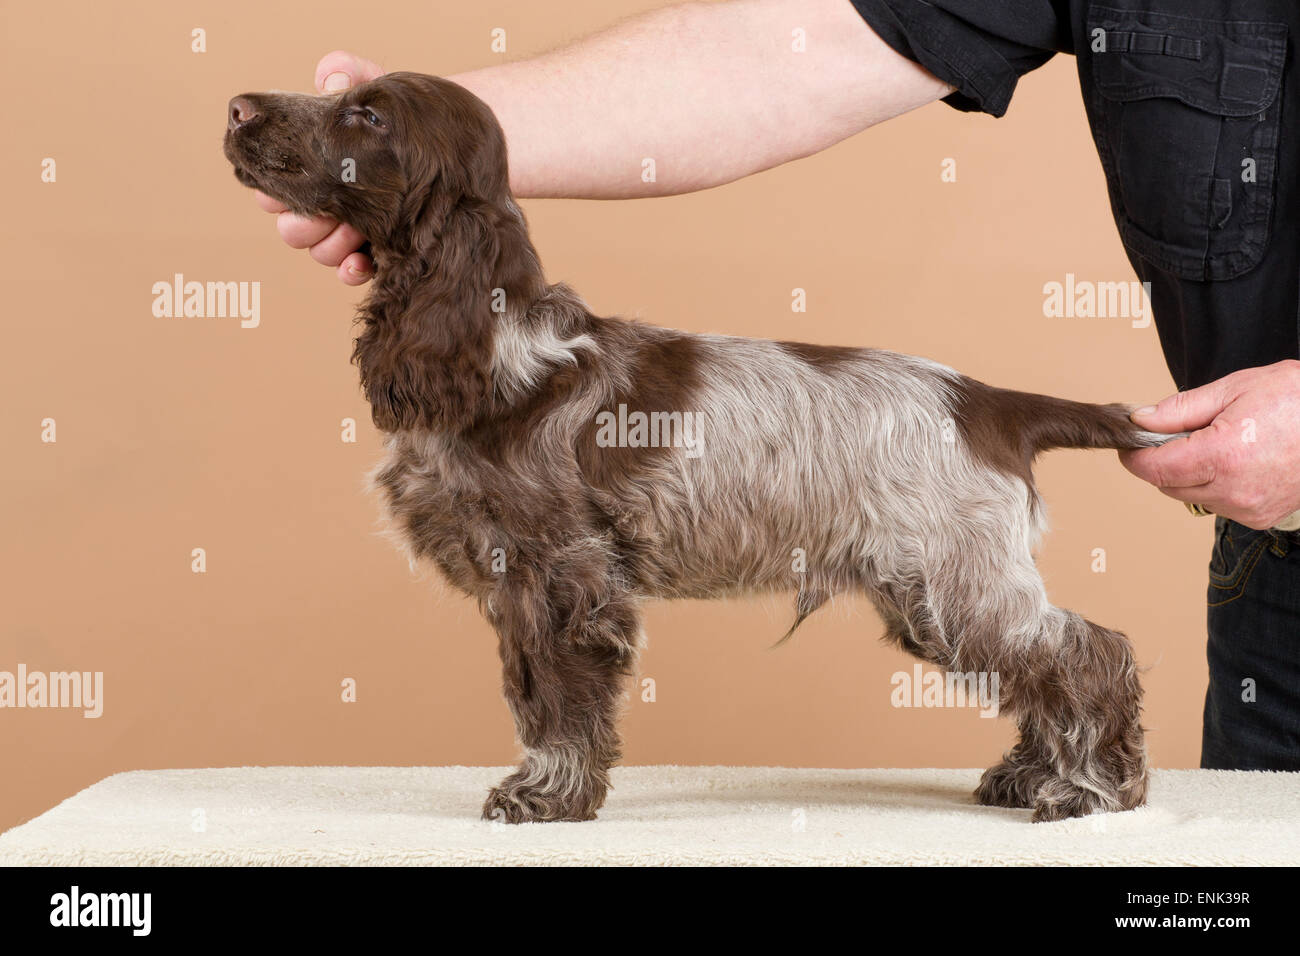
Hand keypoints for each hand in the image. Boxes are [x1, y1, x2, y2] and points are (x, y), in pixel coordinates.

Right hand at [252, 50, 385, 285]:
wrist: (456, 145)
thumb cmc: (405, 117)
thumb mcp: (379, 89)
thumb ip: (350, 73)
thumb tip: (329, 78)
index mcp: (311, 167)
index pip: (272, 185)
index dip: (271, 188)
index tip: (285, 181)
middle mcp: (327, 203)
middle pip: (291, 228)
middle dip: (305, 220)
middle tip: (328, 209)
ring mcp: (351, 231)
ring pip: (319, 251)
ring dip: (332, 243)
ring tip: (356, 228)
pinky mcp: (381, 252)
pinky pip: (354, 272)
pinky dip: (353, 270)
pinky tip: (365, 260)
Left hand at [1120, 360, 1299, 529]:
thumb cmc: (1298, 399)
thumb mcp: (1236, 388)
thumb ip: (1181, 410)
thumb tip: (1141, 420)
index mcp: (1222, 457)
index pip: (1154, 469)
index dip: (1135, 456)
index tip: (1130, 443)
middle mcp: (1234, 491)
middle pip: (1168, 485)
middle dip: (1164, 461)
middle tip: (1181, 434)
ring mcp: (1249, 509)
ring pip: (1191, 496)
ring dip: (1190, 474)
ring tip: (1219, 443)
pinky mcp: (1261, 517)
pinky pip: (1219, 504)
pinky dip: (1216, 485)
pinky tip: (1238, 461)